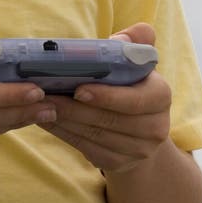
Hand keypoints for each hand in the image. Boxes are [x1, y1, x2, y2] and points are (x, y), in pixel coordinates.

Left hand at [39, 23, 170, 173]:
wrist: (140, 128)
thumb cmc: (131, 84)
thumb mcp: (136, 61)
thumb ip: (133, 43)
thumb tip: (121, 39)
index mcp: (161, 96)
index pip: (136, 100)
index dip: (107, 96)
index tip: (78, 90)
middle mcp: (155, 127)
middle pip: (110, 120)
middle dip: (74, 108)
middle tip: (45, 95)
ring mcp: (138, 150)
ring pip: (94, 135)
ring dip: (64, 120)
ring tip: (40, 105)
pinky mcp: (119, 163)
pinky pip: (87, 148)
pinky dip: (64, 133)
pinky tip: (46, 119)